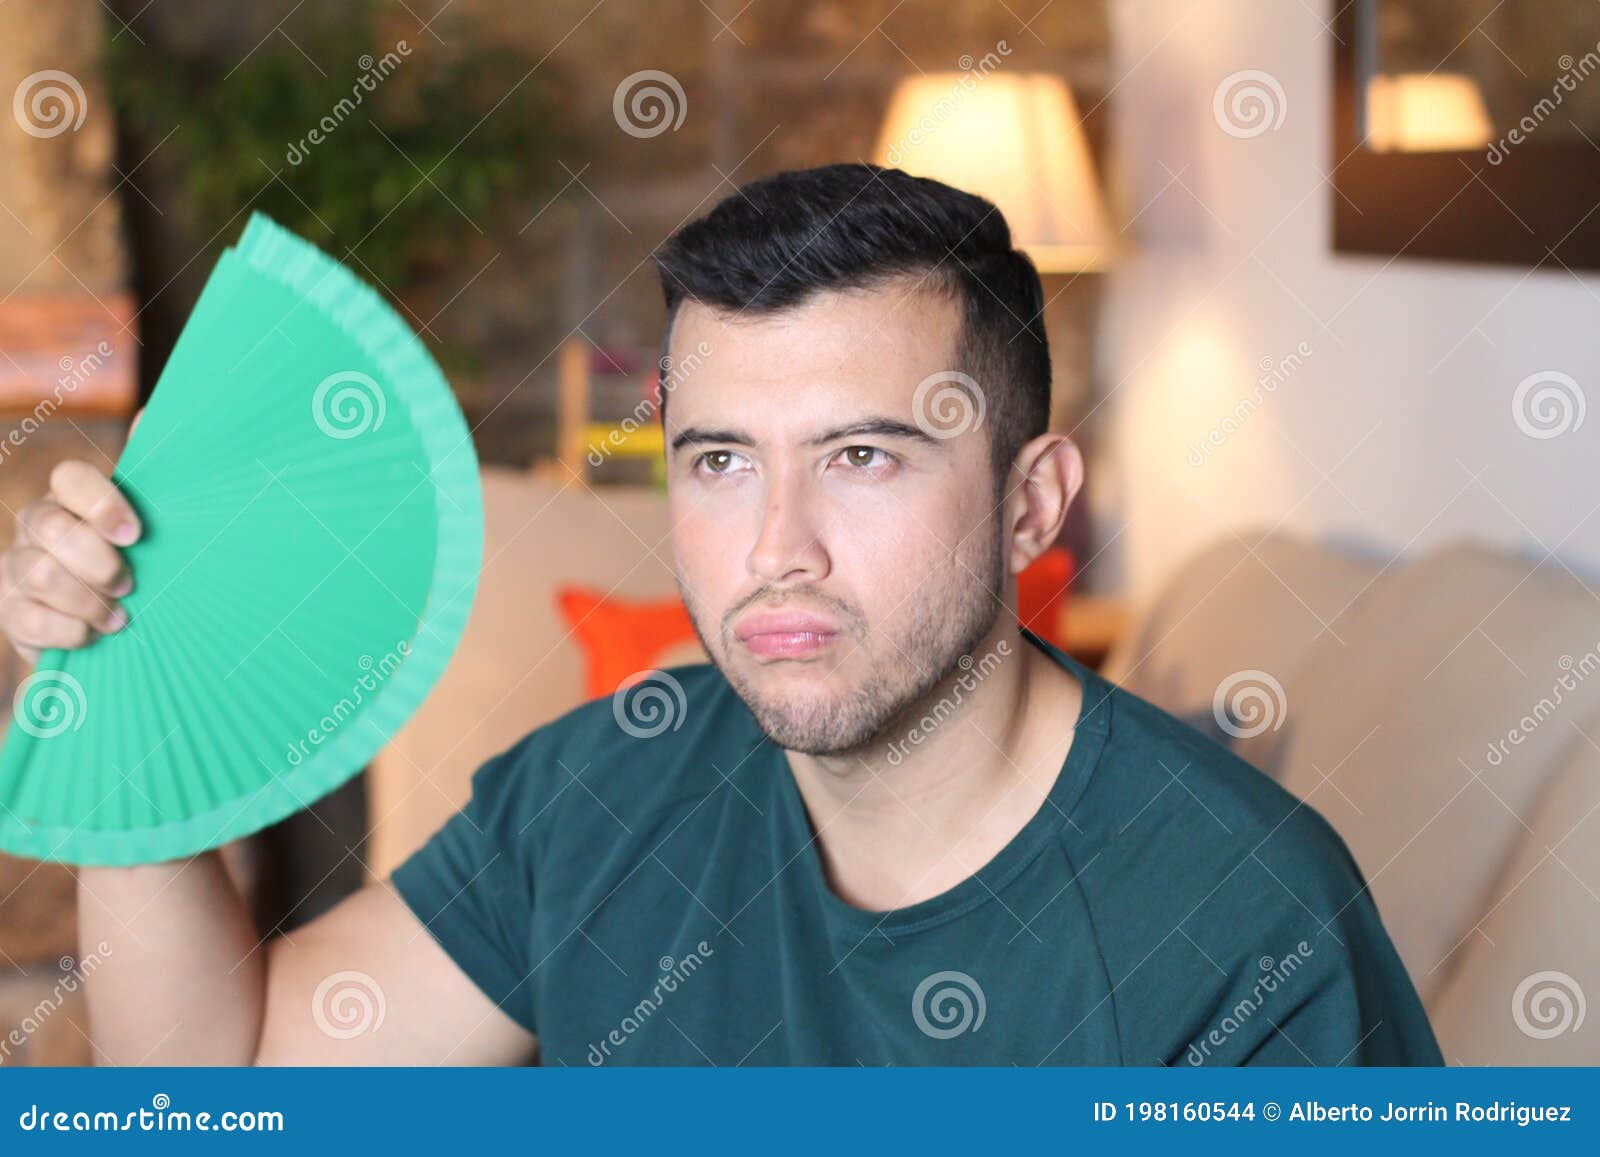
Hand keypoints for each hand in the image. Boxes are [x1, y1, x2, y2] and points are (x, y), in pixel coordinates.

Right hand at [0, 452, 140, 663]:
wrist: (104, 623)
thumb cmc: (130, 562)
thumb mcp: (146, 524)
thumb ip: (149, 477)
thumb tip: (151, 413)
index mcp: (70, 498)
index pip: (70, 477)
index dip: (101, 504)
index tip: (135, 536)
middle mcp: (35, 526)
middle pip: (50, 528)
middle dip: (98, 562)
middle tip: (130, 584)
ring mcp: (17, 567)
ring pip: (41, 575)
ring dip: (88, 601)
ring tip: (119, 617)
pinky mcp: (10, 611)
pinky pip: (30, 619)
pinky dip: (70, 632)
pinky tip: (92, 635)